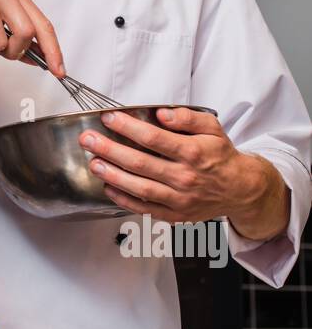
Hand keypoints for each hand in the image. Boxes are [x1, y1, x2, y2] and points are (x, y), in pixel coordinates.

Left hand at [78, 107, 288, 234]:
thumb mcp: (212, 128)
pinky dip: (124, 200)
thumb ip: (188, 117)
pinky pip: (145, 209)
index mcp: (193, 153)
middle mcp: (185, 177)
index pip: (154, 138)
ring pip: (139, 188)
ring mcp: (179, 199)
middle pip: (140, 163)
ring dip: (113, 176)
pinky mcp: (175, 215)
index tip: (109, 118)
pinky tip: (108, 188)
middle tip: (88, 140)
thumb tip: (163, 113)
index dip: (128, 127)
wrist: (240, 189)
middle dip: (109, 150)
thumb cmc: (221, 156)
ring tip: (94, 163)